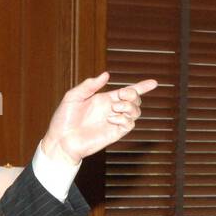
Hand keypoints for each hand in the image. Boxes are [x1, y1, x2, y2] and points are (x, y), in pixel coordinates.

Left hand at [40, 72, 157, 165]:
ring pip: (136, 111)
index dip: (142, 86)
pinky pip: (129, 124)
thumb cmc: (64, 119)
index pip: (127, 91)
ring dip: (129, 106)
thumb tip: (106, 75)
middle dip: (133, 94)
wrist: (61, 140)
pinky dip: (124, 119)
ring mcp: (114, 122)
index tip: (154, 82)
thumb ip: (89, 85)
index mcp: (104, 99)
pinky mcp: (114, 133)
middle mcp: (112, 110)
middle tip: (120, 96)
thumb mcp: (73, 96)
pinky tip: (111, 119)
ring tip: (115, 108)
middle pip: (135, 100)